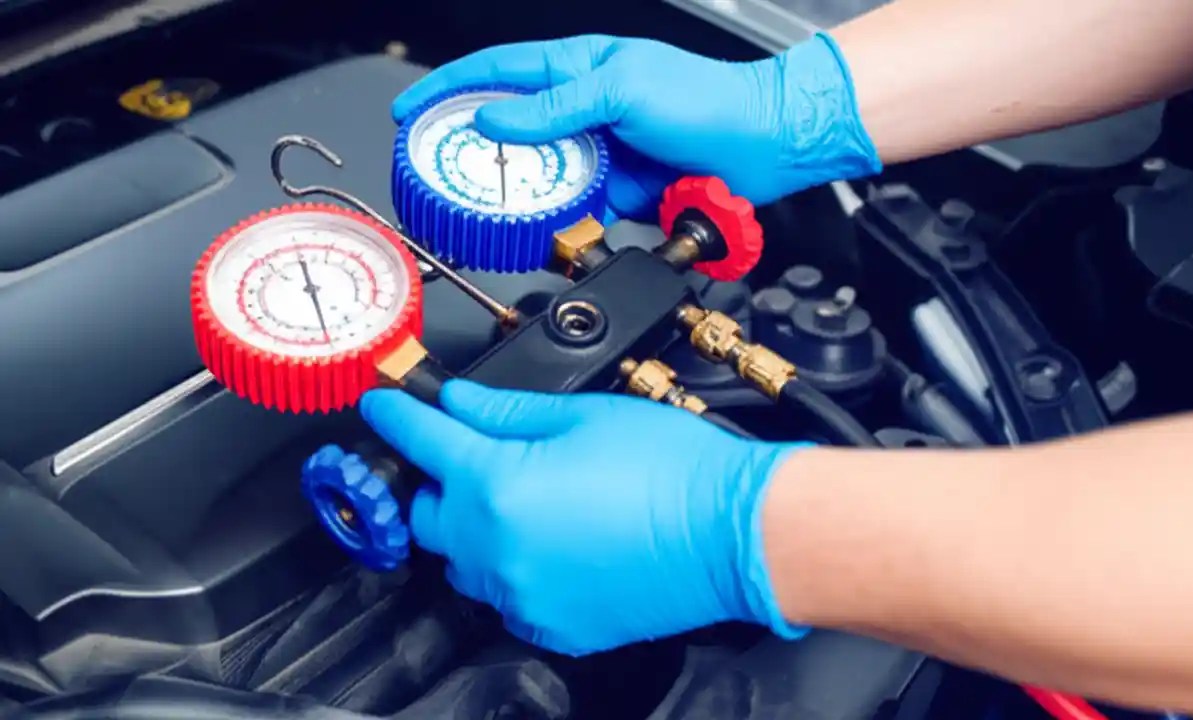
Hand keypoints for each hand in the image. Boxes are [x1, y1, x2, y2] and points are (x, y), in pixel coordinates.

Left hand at [359, 380, 809, 655]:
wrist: (733, 533)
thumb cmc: (673, 470)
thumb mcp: (585, 415)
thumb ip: (507, 412)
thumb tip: (460, 403)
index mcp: (498, 483)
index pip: (422, 442)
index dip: (395, 417)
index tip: (382, 407)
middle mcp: (496, 547)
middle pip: (429, 515)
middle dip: (443, 483)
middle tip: (481, 460)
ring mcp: (521, 595)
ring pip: (466, 563)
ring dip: (479, 531)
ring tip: (534, 505)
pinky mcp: (553, 625)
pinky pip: (508, 598)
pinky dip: (516, 570)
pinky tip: (560, 545)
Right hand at [392, 34, 879, 219]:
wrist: (762, 145)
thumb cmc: (706, 100)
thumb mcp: (620, 90)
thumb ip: (553, 108)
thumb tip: (494, 119)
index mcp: (577, 66)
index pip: (495, 71)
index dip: (448, 89)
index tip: (412, 111)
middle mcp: (582, 107)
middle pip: (509, 130)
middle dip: (470, 152)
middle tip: (437, 174)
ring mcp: (599, 150)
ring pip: (538, 174)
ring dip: (514, 193)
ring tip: (485, 212)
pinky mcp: (618, 190)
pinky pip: (574, 207)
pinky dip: (557, 220)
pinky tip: (541, 231)